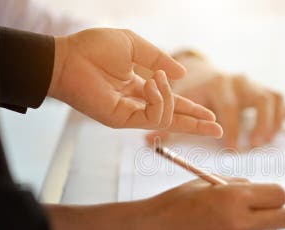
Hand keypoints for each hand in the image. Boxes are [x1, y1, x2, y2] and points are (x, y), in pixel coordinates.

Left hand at [47, 29, 221, 136]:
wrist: (67, 58)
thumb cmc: (94, 48)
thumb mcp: (134, 45)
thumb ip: (159, 59)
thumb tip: (182, 74)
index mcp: (138, 86)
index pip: (171, 101)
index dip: (191, 108)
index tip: (211, 116)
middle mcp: (136, 103)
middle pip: (173, 118)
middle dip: (196, 124)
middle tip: (217, 129)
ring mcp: (129, 113)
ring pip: (166, 118)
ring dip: (171, 99)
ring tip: (159, 80)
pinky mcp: (123, 120)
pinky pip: (153, 116)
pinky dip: (160, 101)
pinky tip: (152, 85)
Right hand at [121, 178, 284, 229]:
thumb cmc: (175, 204)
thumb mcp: (207, 183)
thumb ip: (237, 185)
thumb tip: (258, 188)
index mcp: (234, 197)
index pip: (279, 195)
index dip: (274, 193)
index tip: (266, 194)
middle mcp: (240, 222)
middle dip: (278, 211)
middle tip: (262, 207)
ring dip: (262, 225)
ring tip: (238, 219)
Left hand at [157, 51, 284, 148]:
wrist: (205, 74)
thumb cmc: (190, 93)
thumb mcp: (179, 102)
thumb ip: (167, 120)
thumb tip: (147, 139)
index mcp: (219, 83)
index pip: (228, 105)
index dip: (231, 126)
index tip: (231, 147)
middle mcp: (240, 81)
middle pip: (258, 98)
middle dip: (258, 122)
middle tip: (255, 144)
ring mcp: (257, 86)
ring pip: (274, 98)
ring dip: (275, 120)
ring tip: (268, 141)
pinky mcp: (267, 94)